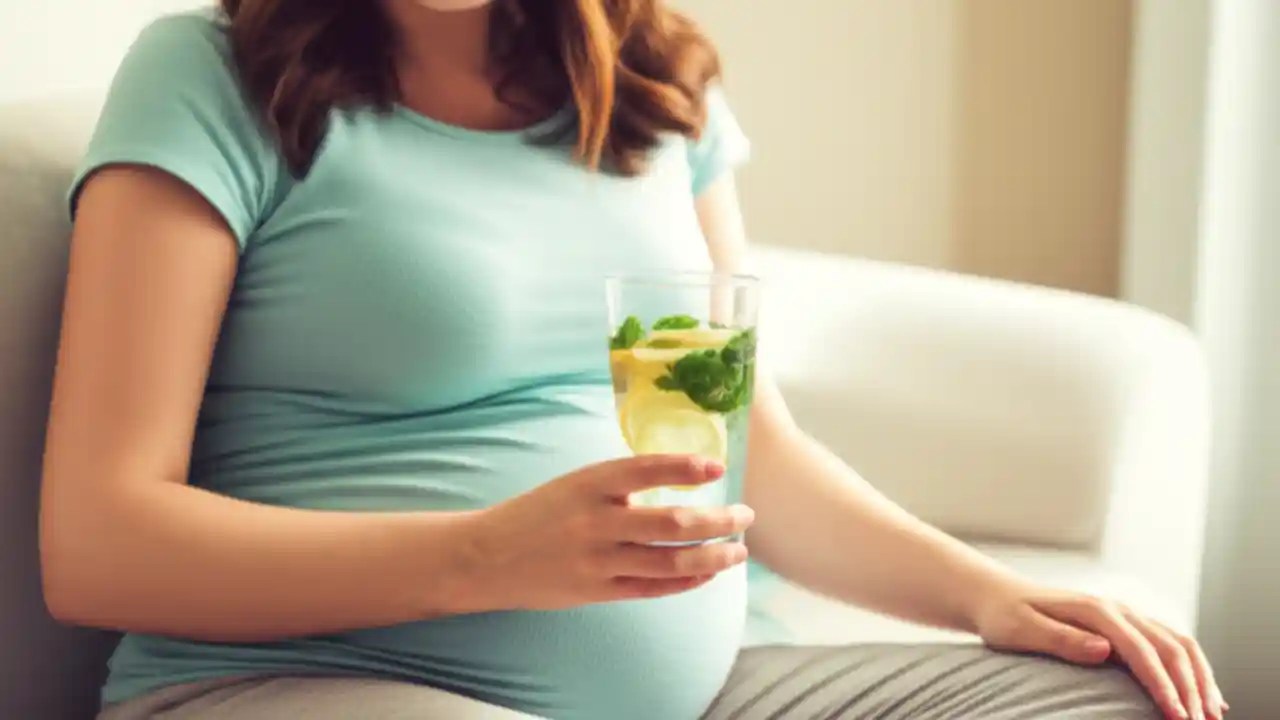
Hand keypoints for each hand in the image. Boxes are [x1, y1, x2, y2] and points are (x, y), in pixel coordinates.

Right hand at [466, 455, 753, 610]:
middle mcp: (595, 521)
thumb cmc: (540, 513)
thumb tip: (680, 481)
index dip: (686, 467)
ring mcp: (597, 560)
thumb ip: (620, 485)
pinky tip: (709, 572)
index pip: (646, 469)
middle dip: (717, 520)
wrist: (488, 556)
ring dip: (712, 556)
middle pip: (671, 522)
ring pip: (670, 561)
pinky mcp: (596, 591)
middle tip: (745, 515)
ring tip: (738, 550)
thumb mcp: (576, 484)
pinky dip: (687, 581)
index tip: (720, 466)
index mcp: (589, 484)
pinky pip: (653, 588)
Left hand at [975, 585, 1225, 719]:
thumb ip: (1061, 639)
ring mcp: (1126, 615)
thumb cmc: (1004, 617)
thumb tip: (1103, 650)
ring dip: (1201, 678)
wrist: (998, 596)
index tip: (1176, 718)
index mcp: (1096, 611)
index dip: (1163, 685)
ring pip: (1179, 643)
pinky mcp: (1127, 625)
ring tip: (1213, 716)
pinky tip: (1205, 694)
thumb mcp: (1020, 629)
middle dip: (1191, 688)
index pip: (1142, 650)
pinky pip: (1171, 643)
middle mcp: (1118, 609)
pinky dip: (1194, 668)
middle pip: (1171, 647)